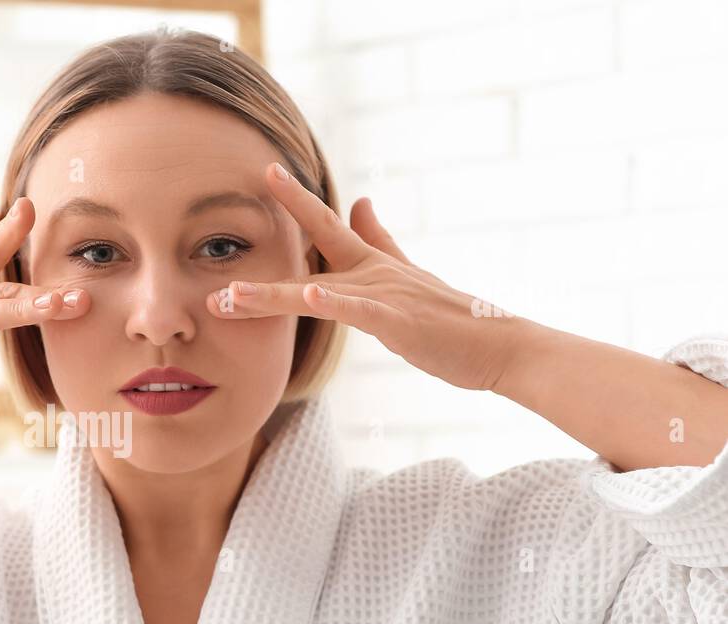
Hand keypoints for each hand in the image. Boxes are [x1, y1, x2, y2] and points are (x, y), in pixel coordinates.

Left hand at [205, 162, 524, 391]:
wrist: (497, 345)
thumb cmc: (449, 319)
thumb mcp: (407, 272)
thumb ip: (378, 239)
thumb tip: (360, 202)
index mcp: (372, 265)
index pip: (328, 226)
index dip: (297, 199)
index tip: (268, 170)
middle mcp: (374, 273)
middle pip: (316, 250)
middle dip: (278, 235)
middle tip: (245, 213)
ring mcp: (385, 296)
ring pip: (318, 292)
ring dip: (272, 295)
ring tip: (232, 294)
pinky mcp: (399, 323)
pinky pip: (359, 312)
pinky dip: (334, 303)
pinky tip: (308, 296)